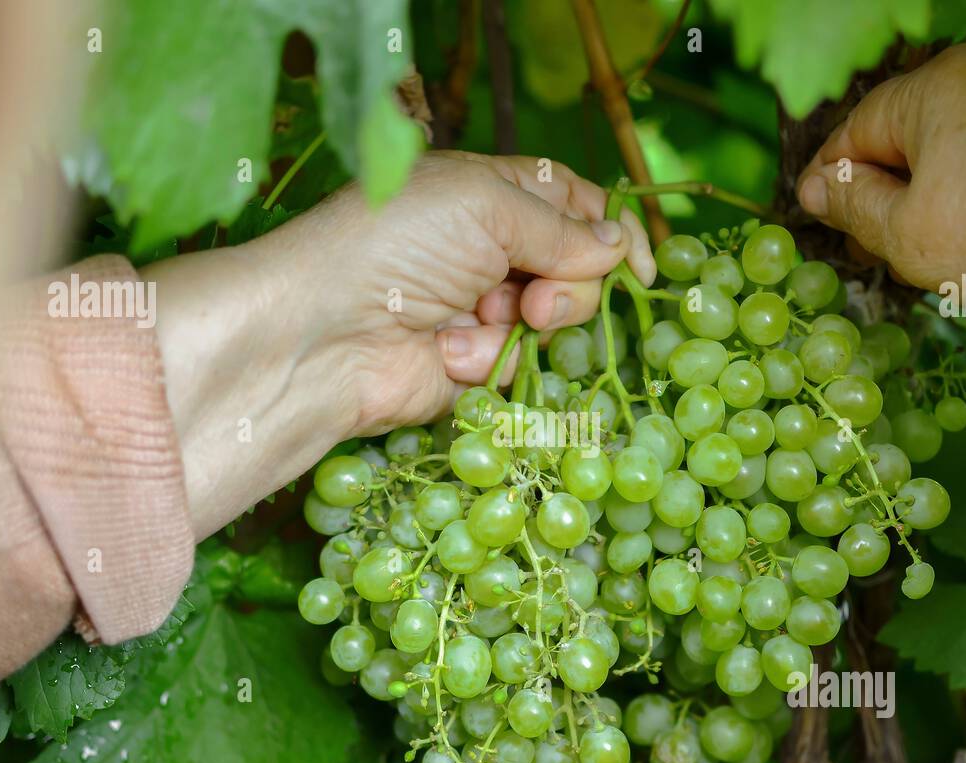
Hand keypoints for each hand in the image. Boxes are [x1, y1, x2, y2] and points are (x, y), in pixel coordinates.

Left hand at [145, 151, 653, 537]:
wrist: (324, 332)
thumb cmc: (395, 244)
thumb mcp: (485, 206)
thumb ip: (562, 227)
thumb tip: (619, 246)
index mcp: (486, 193)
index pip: (571, 204)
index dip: (610, 232)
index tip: (641, 267)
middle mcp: (486, 249)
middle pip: (573, 268)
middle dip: (567, 287)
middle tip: (534, 300)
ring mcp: (478, 308)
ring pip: (551, 321)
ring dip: (522, 324)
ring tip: (476, 324)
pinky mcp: (468, 365)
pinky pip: (516, 364)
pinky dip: (487, 359)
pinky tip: (445, 354)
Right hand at [796, 46, 965, 437]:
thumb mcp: (900, 230)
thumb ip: (852, 203)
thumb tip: (818, 188)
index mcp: (942, 86)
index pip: (862, 125)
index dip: (831, 171)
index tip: (813, 206)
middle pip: (915, 132)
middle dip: (883, 185)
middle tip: (862, 240)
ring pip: (964, 148)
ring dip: (931, 193)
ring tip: (917, 249)